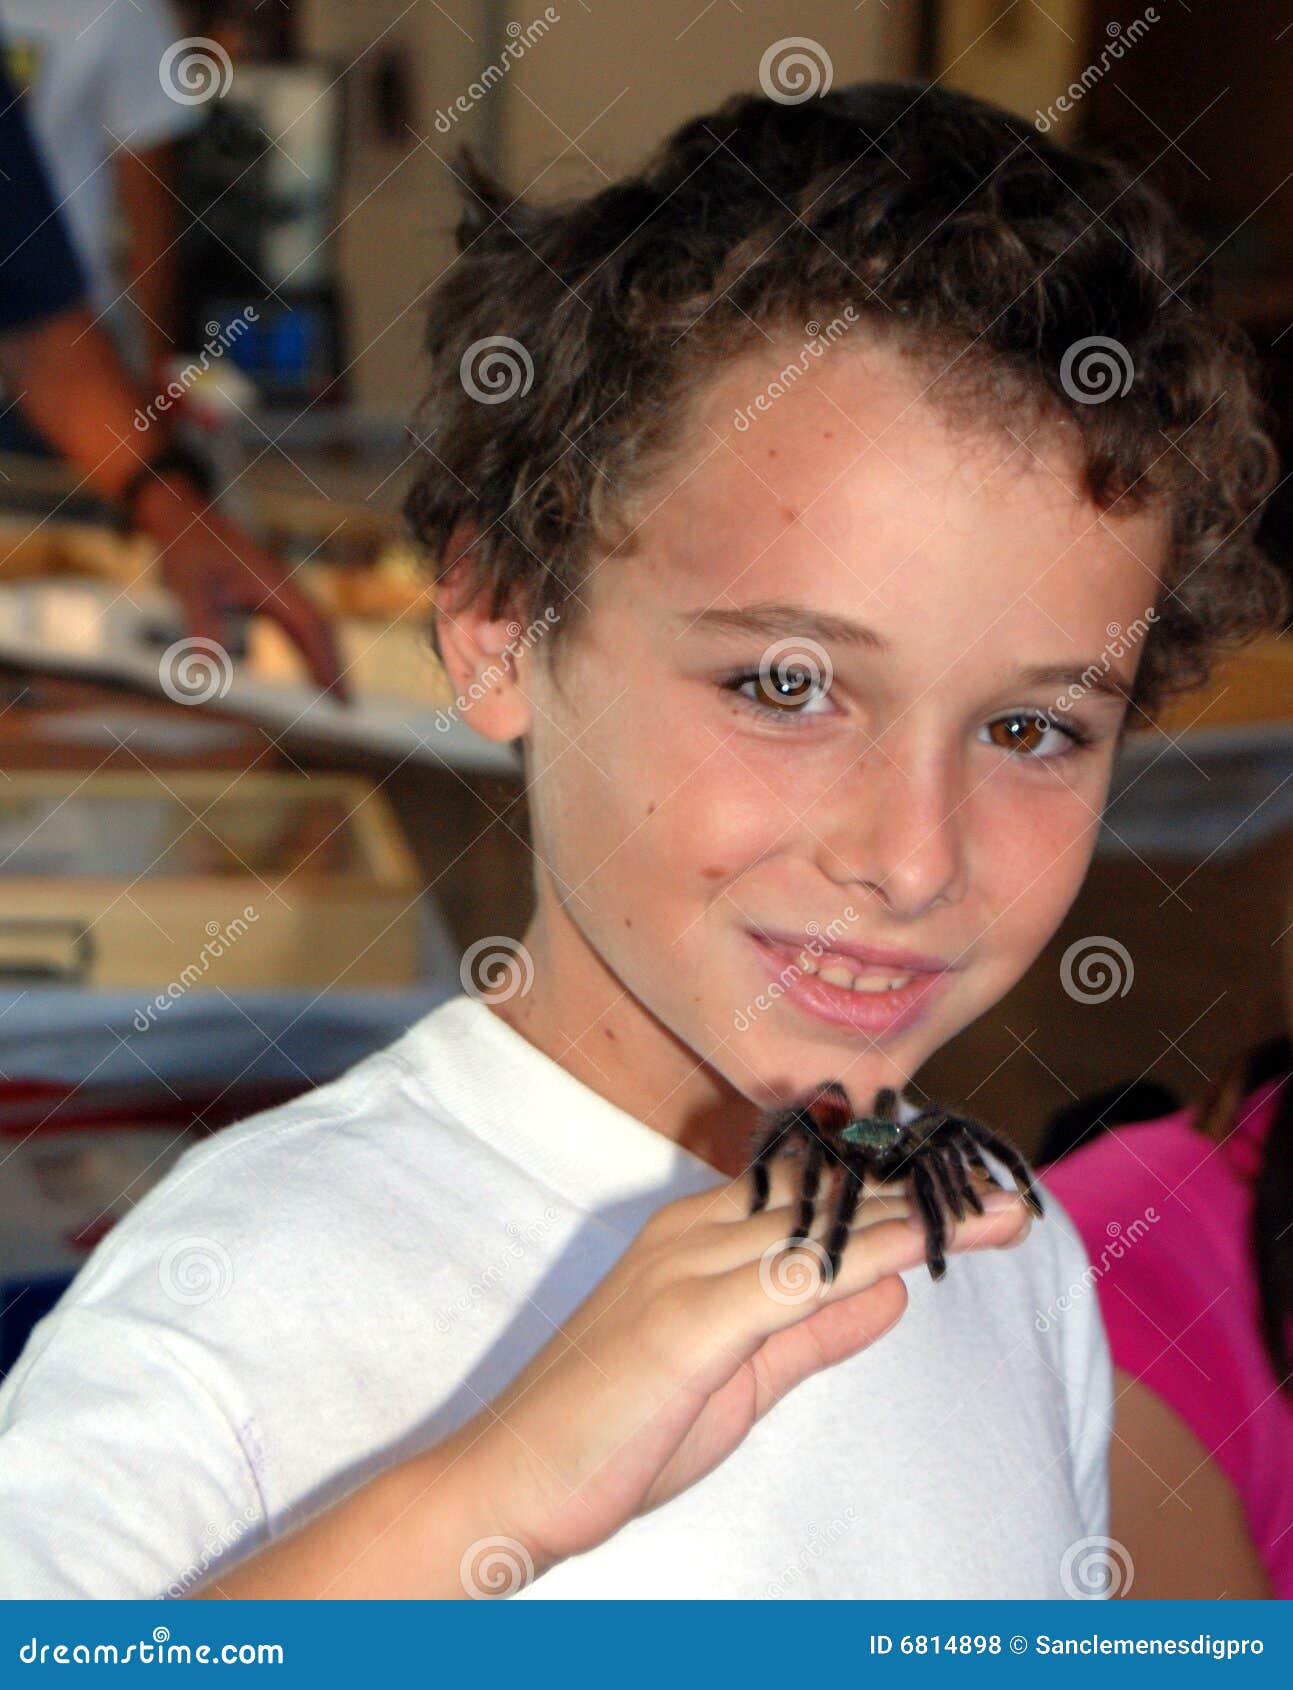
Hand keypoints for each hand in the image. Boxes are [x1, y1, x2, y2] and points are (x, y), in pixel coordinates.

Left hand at [135, 473, 348, 701]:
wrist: (184, 517)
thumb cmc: (187, 549)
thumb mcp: (188, 585)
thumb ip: (201, 623)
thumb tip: (208, 666)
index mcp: (274, 584)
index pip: (310, 626)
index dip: (324, 660)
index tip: (335, 690)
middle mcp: (284, 586)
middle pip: (323, 628)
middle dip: (336, 665)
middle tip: (347, 703)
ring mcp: (280, 589)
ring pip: (315, 627)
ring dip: (328, 658)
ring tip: (336, 693)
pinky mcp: (271, 593)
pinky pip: (300, 625)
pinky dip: (310, 649)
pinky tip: (310, 669)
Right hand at [472, 1159, 1032, 1579]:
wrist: (508, 1481)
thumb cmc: (615, 1432)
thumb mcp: (737, 1378)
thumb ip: (809, 1331)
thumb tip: (886, 1290)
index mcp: (696, 1236)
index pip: (813, 1197)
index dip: (892, 1190)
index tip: (968, 1192)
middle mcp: (691, 1232)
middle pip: (827, 1197)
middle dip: (922, 1192)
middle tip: (1010, 1192)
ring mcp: (684, 1268)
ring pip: (820, 1224)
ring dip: (915, 1214)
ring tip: (1001, 1210)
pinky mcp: (684, 1319)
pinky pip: (792, 1278)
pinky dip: (863, 1258)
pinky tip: (920, 1253)